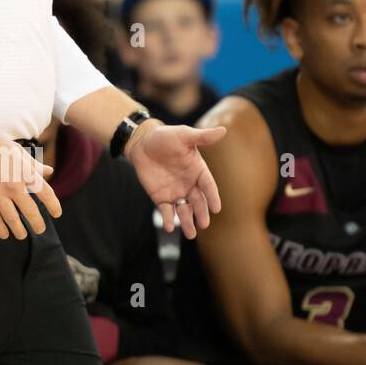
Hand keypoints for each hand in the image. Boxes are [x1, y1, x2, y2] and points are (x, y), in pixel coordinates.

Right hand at [0, 134, 61, 239]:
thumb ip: (34, 165)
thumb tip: (49, 171)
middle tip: (40, 229)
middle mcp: (13, 186)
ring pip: (12, 220)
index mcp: (25, 173)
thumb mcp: (17, 152)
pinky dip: (1, 230)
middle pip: (30, 212)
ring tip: (22, 235)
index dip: (54, 206)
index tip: (57, 214)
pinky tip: (5, 234)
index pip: (46, 194)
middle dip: (37, 223)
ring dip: (19, 231)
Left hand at [126, 121, 225, 237]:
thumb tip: (223, 130)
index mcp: (198, 170)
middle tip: (204, 224)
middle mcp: (189, 184)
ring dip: (187, 222)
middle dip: (201, 213)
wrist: (142, 143)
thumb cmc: (165, 137)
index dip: (212, 197)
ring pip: (184, 210)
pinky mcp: (161, 198)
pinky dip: (168, 219)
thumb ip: (202, 137)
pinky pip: (166, 211)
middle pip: (198, 202)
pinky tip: (169, 227)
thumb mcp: (184, 135)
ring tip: (191, 234)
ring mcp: (176, 192)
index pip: (208, 186)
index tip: (217, 208)